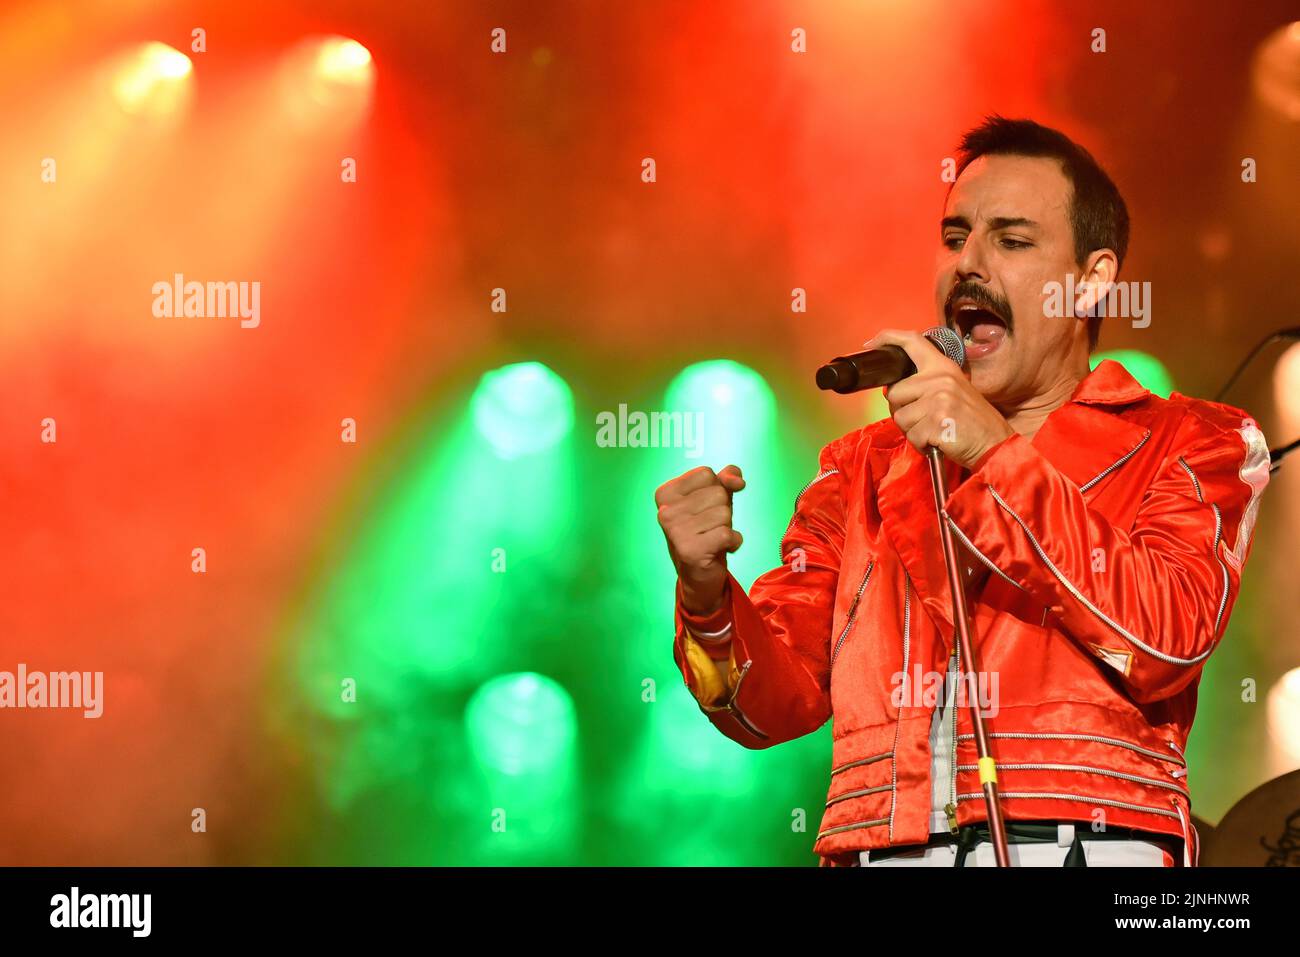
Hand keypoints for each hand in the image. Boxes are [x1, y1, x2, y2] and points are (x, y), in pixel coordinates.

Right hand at [655, 465, 745, 614]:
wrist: (699, 573)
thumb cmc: (706, 530)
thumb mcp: (715, 498)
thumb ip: (726, 478)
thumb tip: (737, 481)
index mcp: (665, 493)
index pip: (706, 474)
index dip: (716, 489)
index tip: (704, 508)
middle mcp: (665, 511)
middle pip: (718, 493)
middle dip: (723, 510)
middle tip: (709, 527)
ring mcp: (675, 531)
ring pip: (724, 513)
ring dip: (727, 526)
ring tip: (713, 537)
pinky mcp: (690, 550)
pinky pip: (727, 534)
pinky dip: (733, 541)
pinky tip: (721, 548)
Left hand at [866, 328, 1013, 467]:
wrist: (995, 444)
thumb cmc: (972, 421)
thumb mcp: (954, 390)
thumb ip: (925, 384)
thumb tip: (891, 389)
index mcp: (944, 367)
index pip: (912, 341)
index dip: (888, 337)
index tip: (872, 343)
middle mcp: (940, 379)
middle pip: (894, 393)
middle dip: (902, 411)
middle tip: (925, 420)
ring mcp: (938, 400)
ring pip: (899, 417)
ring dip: (912, 430)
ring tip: (934, 430)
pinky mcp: (935, 422)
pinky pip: (911, 436)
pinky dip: (921, 444)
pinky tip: (938, 441)